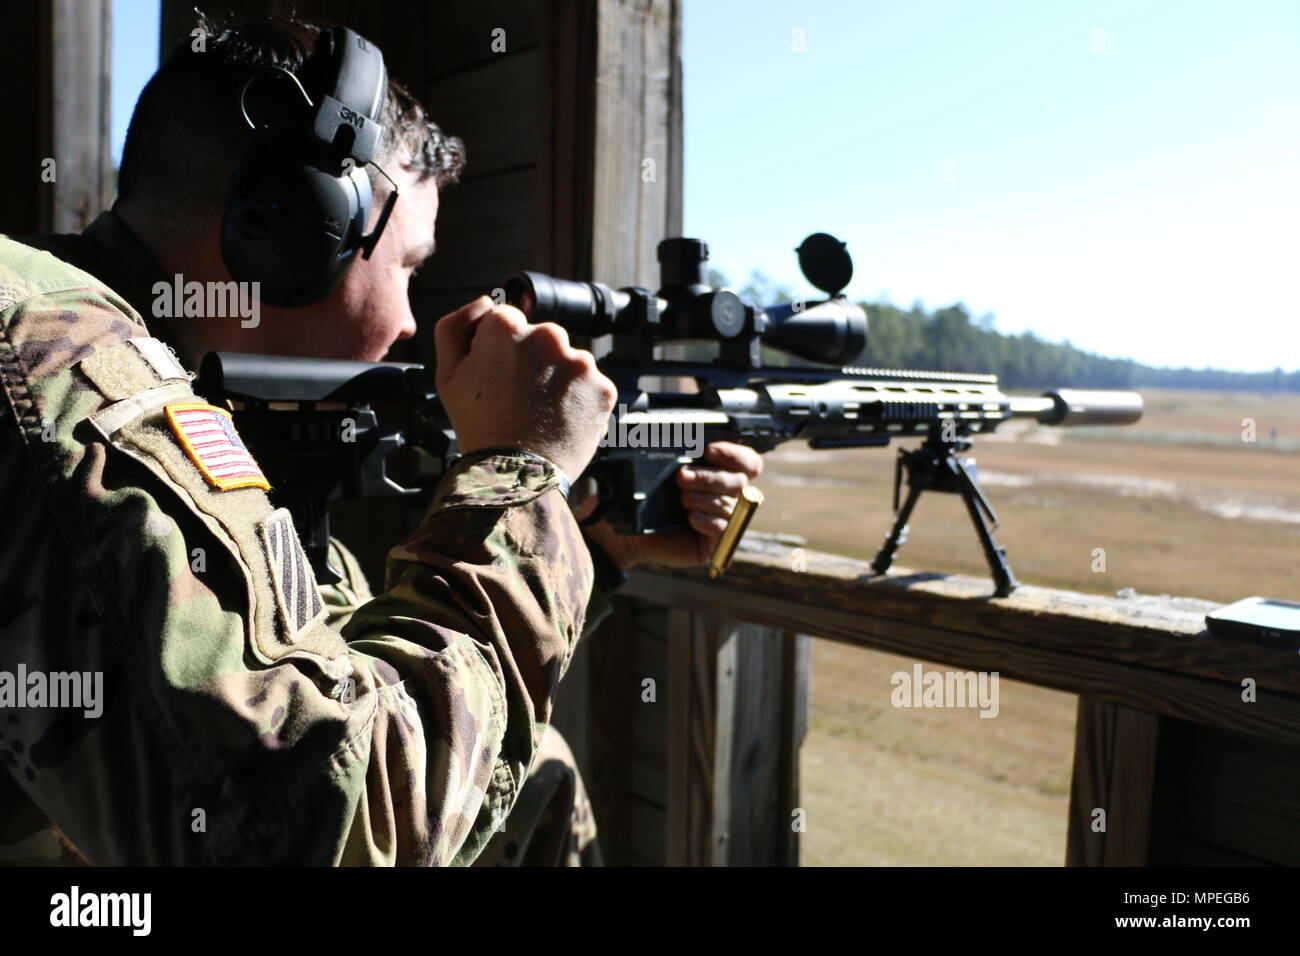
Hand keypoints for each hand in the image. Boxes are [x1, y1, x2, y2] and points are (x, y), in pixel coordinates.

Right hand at [435, 296, 616, 479]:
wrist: (516, 474)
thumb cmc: (479, 425)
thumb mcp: (447, 372)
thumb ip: (457, 326)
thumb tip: (484, 303)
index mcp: (507, 326)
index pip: (506, 322)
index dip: (498, 351)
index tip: (496, 377)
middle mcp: (548, 335)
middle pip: (540, 339)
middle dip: (532, 362)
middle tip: (517, 398)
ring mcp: (579, 362)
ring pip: (566, 363)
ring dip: (556, 381)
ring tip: (539, 412)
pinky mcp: (602, 387)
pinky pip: (589, 386)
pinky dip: (578, 401)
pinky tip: (559, 419)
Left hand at [579, 442, 763, 569]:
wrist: (619, 530)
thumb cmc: (637, 495)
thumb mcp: (654, 466)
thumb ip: (670, 447)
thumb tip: (670, 423)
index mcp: (718, 472)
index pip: (747, 461)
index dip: (735, 453)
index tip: (710, 450)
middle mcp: (724, 494)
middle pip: (739, 481)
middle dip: (710, 476)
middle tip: (681, 476)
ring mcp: (723, 520)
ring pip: (730, 504)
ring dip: (705, 498)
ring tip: (681, 498)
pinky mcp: (714, 543)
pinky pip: (722, 528)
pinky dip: (706, 519)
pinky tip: (689, 518)